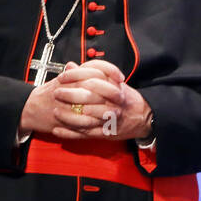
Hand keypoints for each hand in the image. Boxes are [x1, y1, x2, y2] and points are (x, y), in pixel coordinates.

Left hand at [30, 59, 152, 141]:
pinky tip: (57, 130)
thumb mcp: (113, 82)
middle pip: (90, 98)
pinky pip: (85, 134)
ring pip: (87, 119)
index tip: (63, 77)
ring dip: (69, 117)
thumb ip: (92, 74)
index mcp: (116, 89)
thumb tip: (70, 66)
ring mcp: (110, 119)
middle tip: (57, 93)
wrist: (144, 117)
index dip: (76, 76)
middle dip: (70, 96)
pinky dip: (70, 133)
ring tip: (56, 112)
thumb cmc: (126, 99)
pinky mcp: (106, 133)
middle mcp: (114, 103)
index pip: (95, 78)